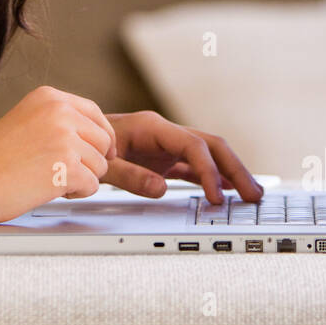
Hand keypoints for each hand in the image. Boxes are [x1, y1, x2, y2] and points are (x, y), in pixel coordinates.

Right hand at [0, 86, 117, 224]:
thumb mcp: (26, 121)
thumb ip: (56, 121)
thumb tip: (93, 135)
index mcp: (48, 97)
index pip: (94, 112)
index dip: (102, 135)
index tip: (104, 150)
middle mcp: (59, 111)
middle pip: (103, 140)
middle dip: (89, 161)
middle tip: (63, 172)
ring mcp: (65, 138)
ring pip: (100, 165)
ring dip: (80, 179)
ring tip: (48, 180)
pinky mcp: (68, 166)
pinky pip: (93, 184)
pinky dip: (76, 193)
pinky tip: (50, 190)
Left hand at [100, 110, 262, 204]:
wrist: (72, 138)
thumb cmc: (85, 146)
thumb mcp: (104, 163)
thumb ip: (130, 175)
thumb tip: (161, 189)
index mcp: (152, 127)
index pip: (193, 146)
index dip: (209, 170)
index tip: (216, 197)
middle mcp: (164, 133)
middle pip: (211, 146)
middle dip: (235, 168)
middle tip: (254, 194)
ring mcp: (166, 146)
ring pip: (208, 156)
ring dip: (229, 173)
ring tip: (251, 194)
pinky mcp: (163, 159)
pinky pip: (195, 167)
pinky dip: (212, 178)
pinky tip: (226, 191)